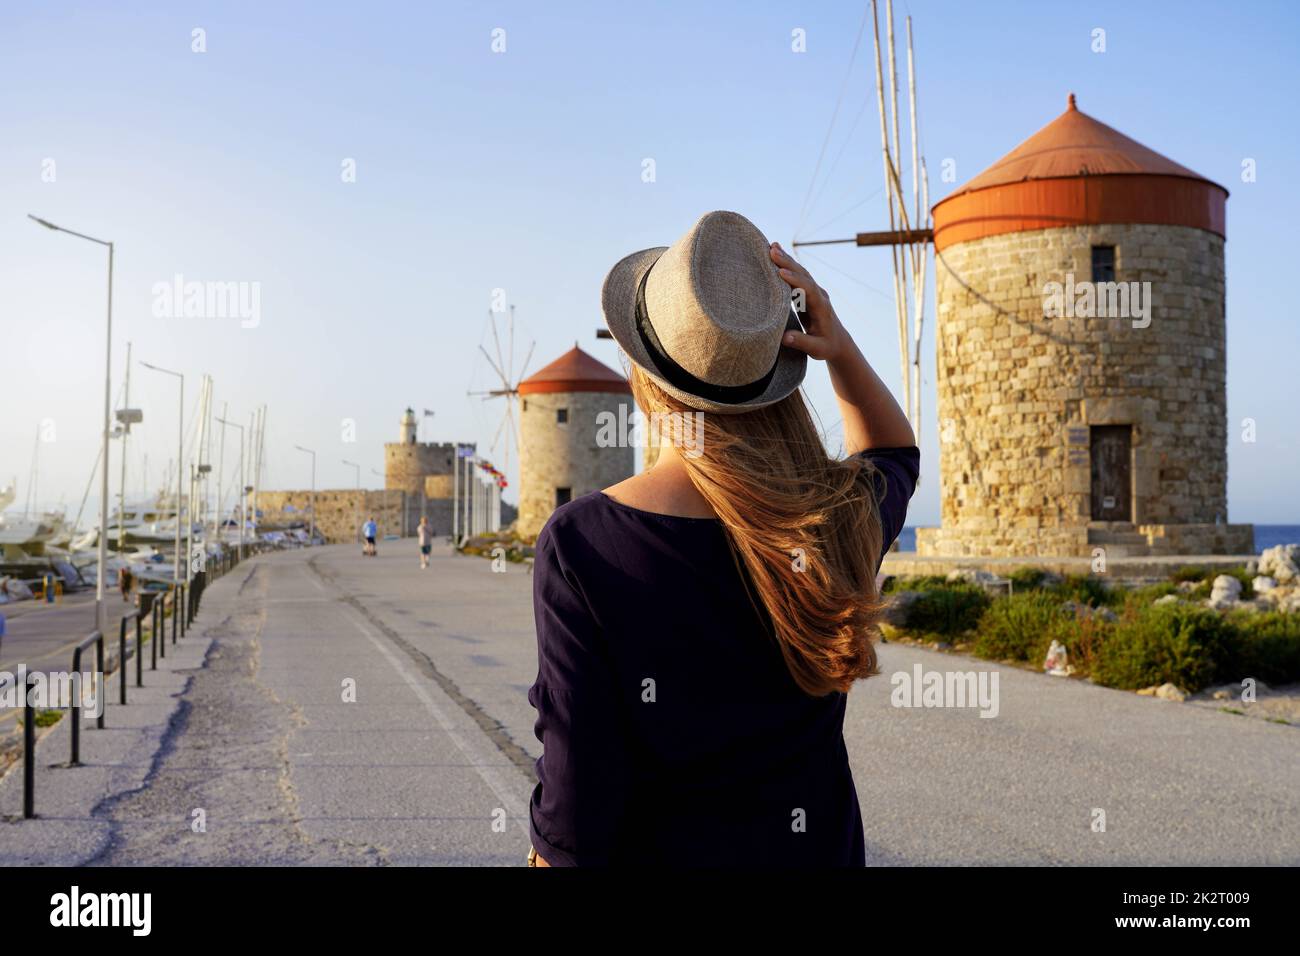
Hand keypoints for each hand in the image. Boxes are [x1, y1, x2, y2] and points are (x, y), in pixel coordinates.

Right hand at [770, 242, 847, 361]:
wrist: (838, 342)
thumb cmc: (827, 347)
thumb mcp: (817, 350)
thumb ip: (802, 343)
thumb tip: (785, 338)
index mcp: (822, 307)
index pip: (809, 290)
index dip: (795, 281)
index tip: (781, 273)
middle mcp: (819, 295)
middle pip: (804, 275)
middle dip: (788, 262)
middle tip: (772, 250)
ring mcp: (815, 292)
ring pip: (801, 272)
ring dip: (787, 259)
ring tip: (772, 246)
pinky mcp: (809, 292)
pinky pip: (798, 275)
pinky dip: (787, 264)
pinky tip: (776, 255)